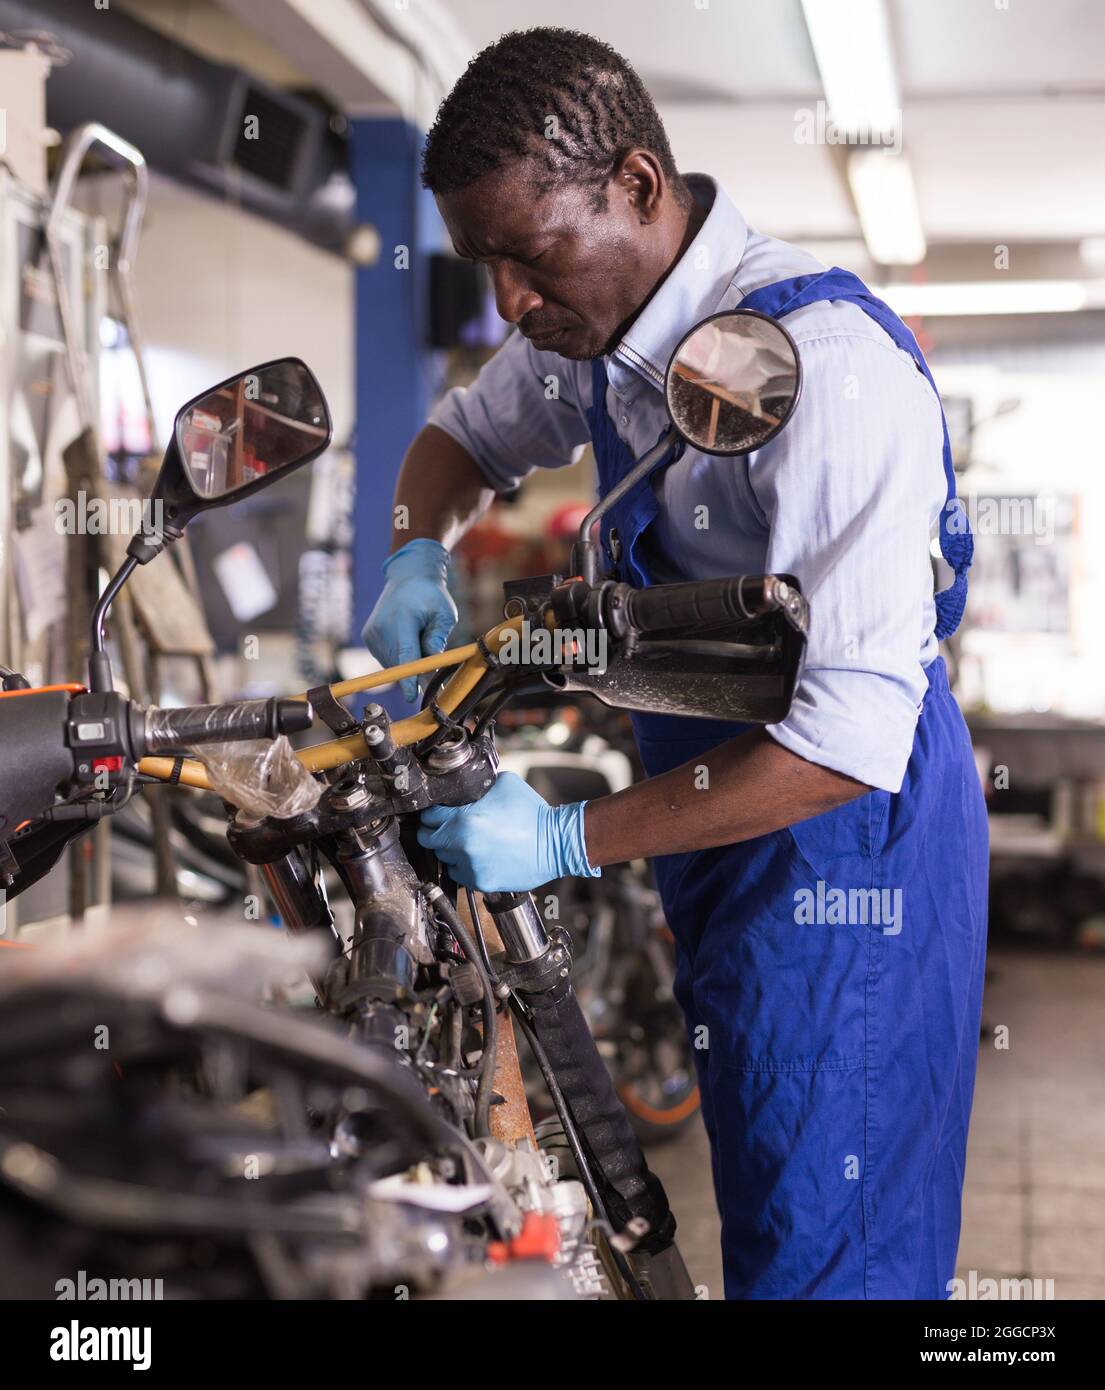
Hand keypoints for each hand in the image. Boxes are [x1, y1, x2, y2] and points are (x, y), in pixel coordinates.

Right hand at [362, 539, 457, 701]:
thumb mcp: (444, 615)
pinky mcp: (369, 638)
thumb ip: (438, 639)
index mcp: (402, 619)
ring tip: (416, 634)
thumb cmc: (430, 596)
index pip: (405, 655)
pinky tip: (406, 637)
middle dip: (417, 668)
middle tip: (429, 648)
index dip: (409, 678)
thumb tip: (433, 665)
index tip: (412, 696)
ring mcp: (372, 634)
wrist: (408, 577)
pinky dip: (400, 656)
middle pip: (400, 664)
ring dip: (408, 661)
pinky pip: (388, 658)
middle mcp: (381, 627)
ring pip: (394, 664)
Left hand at [417, 772, 599, 891]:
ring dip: (451, 850)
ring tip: (470, 842)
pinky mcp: (481, 883)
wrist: (556, 843)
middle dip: (436, 832)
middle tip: (449, 828)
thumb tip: (463, 787)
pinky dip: (465, 866)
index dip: (432, 813)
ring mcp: (471, 867)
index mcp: (464, 820)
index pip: (428, 817)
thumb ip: (477, 785)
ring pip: (444, 859)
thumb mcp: (504, 783)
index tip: (438, 813)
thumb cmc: (533, 814)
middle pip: (429, 840)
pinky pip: (460, 874)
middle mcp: (464, 846)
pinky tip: (480, 856)